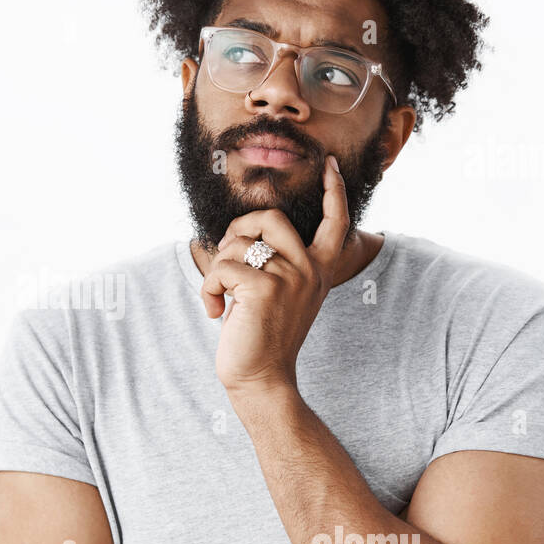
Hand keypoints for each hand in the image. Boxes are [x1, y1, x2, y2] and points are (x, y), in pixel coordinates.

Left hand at [200, 154, 350, 396]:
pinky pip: (221, 268)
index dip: (334, 190)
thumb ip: (275, 262)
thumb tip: (243, 234)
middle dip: (236, 231)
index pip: (335, 222)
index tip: (328, 165)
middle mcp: (309, 269)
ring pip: (237, 243)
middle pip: (269, 216)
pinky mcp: (263, 288)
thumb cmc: (261, 337)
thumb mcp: (279, 293)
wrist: (261, 379)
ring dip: (217, 270)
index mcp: (318, 270)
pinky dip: (208, 289)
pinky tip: (215, 313)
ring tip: (222, 299)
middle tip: (227, 265)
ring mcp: (290, 276)